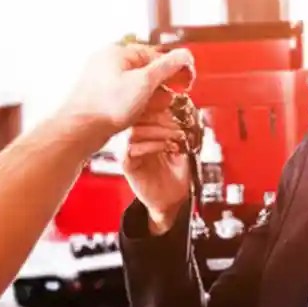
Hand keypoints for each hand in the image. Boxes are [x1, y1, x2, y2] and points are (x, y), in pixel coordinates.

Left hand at [56, 43, 194, 140]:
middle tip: (173, 96)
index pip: (153, 54)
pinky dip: (136, 105)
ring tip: (158, 108)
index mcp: (116, 53)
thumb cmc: (106, 106)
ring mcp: (102, 82)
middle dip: (162, 84)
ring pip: (135, 86)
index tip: (185, 78)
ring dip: (151, 97)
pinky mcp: (100, 99)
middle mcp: (107, 64)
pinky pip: (124, 99)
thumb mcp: (144, 83)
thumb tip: (184, 56)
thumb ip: (167, 67)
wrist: (79, 131)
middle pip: (145, 70)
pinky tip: (141, 116)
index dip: (172, 67)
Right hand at [122, 103, 191, 231]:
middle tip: (178, 126)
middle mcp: (132, 138)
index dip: (158, 106)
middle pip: (136, 117)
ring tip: (176, 137)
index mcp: (143, 130)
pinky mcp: (127, 165)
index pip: (143, 110)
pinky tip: (167, 148)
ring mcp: (127, 151)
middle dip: (160, 118)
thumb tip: (180, 109)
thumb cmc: (176, 172)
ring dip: (158, 131)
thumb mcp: (180, 144)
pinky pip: (131, 149)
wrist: (173, 199)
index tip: (175, 110)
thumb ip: (176, 127)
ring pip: (134, 131)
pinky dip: (151, 145)